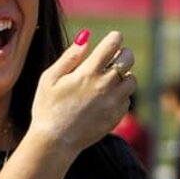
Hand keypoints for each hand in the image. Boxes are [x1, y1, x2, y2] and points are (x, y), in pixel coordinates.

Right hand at [30, 32, 137, 158]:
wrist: (55, 141)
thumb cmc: (47, 107)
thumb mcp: (49, 79)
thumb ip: (69, 57)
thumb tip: (86, 37)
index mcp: (88, 73)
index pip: (112, 44)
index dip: (114, 38)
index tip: (112, 39)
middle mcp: (105, 85)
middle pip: (128, 59)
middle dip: (122, 54)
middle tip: (113, 57)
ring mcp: (114, 102)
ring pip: (131, 79)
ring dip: (123, 76)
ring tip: (108, 80)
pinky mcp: (117, 115)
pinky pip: (127, 99)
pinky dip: (120, 95)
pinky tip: (105, 98)